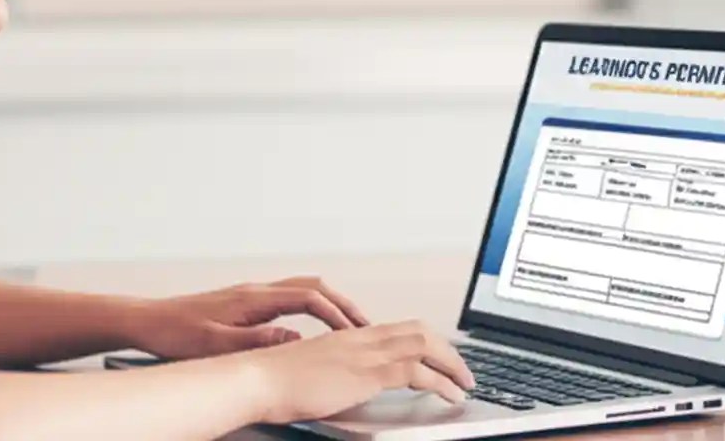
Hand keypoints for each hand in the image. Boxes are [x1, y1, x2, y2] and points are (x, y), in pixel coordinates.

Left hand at [130, 276, 370, 359]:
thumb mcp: (216, 344)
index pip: (309, 298)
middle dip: (344, 305)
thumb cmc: (175, 334)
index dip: (337, 315)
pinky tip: (315, 329)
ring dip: (330, 305)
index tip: (356, 335)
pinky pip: (291, 299)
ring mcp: (252, 295)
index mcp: (254, 299)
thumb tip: (295, 338)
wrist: (148, 321)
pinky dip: (313, 308)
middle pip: (313, 286)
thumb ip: (256, 342)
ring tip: (350, 327)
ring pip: (303, 290)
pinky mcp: (246, 303)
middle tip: (367, 326)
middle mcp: (257, 291)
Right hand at [241, 319, 476, 424]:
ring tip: (466, 384)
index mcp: (349, 336)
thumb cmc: (276, 381)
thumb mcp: (313, 370)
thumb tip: (345, 380)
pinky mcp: (367, 372)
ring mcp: (366, 353)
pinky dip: (442, 382)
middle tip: (462, 371)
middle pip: (419, 331)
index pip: (400, 329)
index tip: (440, 357)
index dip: (426, 340)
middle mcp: (362, 338)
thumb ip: (334, 370)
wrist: (258, 380)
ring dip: (452, 365)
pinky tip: (451, 395)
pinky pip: (417, 372)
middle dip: (447, 350)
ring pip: (425, 345)